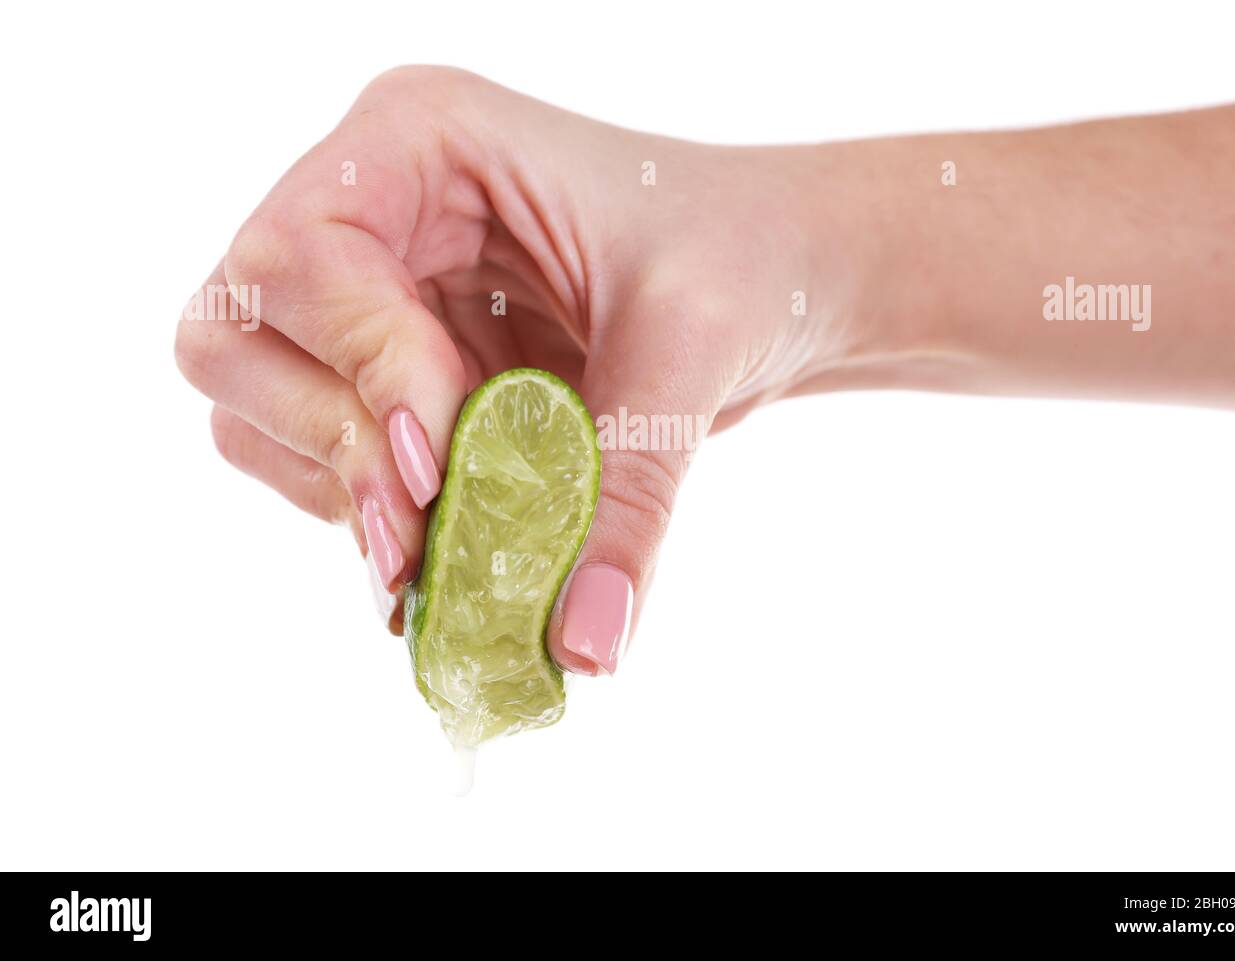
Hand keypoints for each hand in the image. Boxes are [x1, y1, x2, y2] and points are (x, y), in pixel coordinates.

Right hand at [174, 67, 860, 673]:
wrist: (783, 278)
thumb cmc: (746, 259)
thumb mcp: (688, 355)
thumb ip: (626, 499)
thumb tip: (582, 645)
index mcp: (422, 140)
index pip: (303, 255)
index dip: (358, 366)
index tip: (436, 462)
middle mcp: (371, 206)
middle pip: (236, 336)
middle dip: (330, 440)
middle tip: (424, 522)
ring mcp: (369, 292)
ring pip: (254, 407)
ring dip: (341, 489)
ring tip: (447, 532)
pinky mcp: (388, 368)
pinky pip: (313, 455)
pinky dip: (364, 513)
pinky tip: (445, 539)